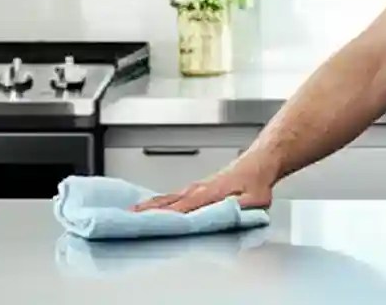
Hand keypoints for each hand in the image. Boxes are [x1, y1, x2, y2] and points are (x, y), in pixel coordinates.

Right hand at [128, 158, 275, 213]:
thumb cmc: (257, 181)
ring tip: (129, 215)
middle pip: (167, 202)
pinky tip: (147, 208)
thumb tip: (228, 216)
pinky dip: (156, 202)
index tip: (148, 223)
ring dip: (147, 206)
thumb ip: (242, 209)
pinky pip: (171, 197)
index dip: (165, 216)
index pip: (182, 207)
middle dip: (146, 211)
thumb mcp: (256, 199)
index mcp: (209, 193)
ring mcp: (194, 188)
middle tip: (127, 219)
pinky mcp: (195, 189)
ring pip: (166, 198)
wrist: (259, 162)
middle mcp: (197, 189)